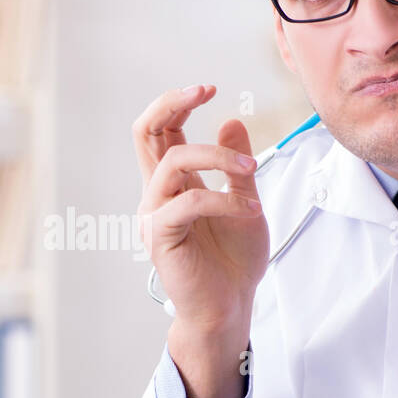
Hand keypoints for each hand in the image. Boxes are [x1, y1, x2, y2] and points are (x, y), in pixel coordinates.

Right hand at [133, 84, 267, 397]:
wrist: (230, 309)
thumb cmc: (233, 263)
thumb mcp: (245, 202)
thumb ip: (236, 167)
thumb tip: (231, 122)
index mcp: (172, 184)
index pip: (159, 130)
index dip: (176, 102)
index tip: (208, 88)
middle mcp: (156, 194)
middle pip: (145, 132)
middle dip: (173, 103)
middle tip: (206, 90)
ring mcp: (154, 216)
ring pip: (173, 163)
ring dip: (218, 158)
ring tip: (251, 172)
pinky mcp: (161, 238)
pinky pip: (188, 203)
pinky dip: (223, 200)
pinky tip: (249, 211)